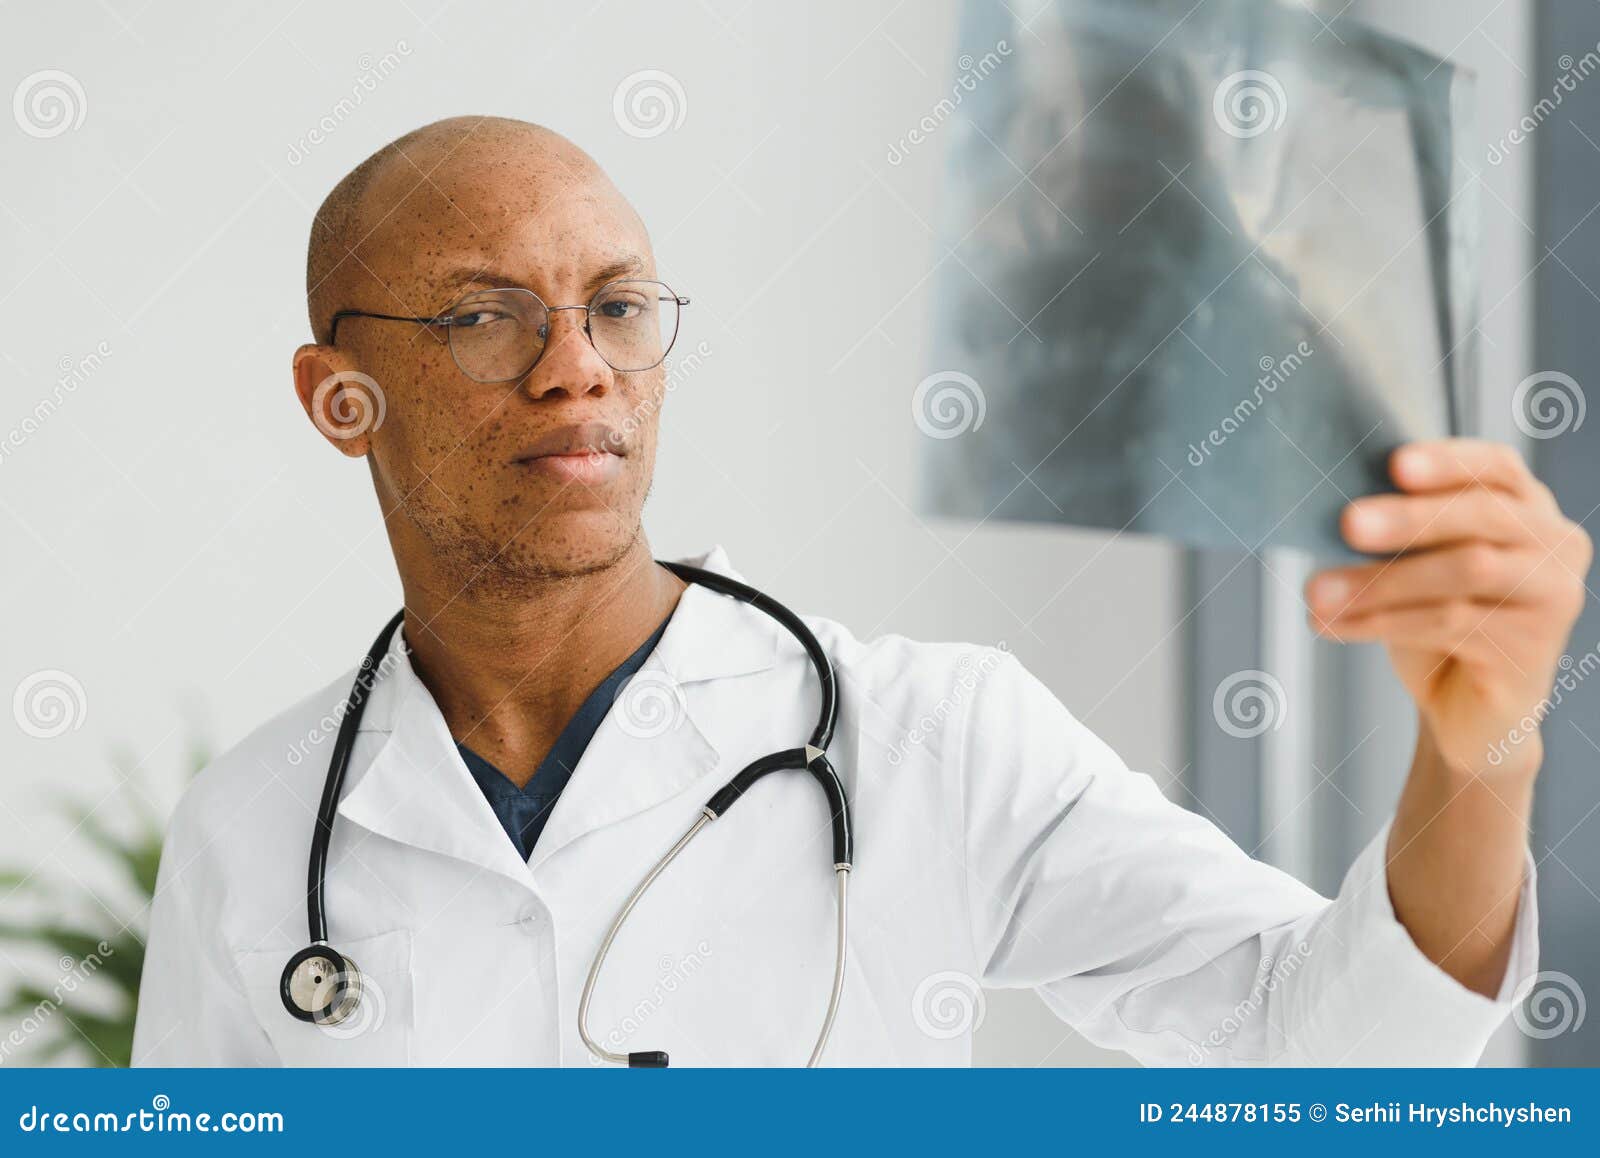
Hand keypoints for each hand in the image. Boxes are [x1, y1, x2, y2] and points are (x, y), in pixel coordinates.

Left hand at [1305, 438, 1590, 777]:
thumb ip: (1401, 532)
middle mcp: (1555, 545)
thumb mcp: (1418, 564)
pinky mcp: (1532, 650)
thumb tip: (1339, 512)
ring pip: (1464, 573)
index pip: (1496, 467)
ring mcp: (1552, 598)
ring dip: (1379, 580)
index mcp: (1527, 507)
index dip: (1448, 461)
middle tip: (1346, 524)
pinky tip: (1333, 624)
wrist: (1467, 708)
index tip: (1395, 464)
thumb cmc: (1439, 621)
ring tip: (1316, 592)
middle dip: (1408, 519)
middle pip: (1482, 517)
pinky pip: (1450, 624)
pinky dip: (1380, 622)